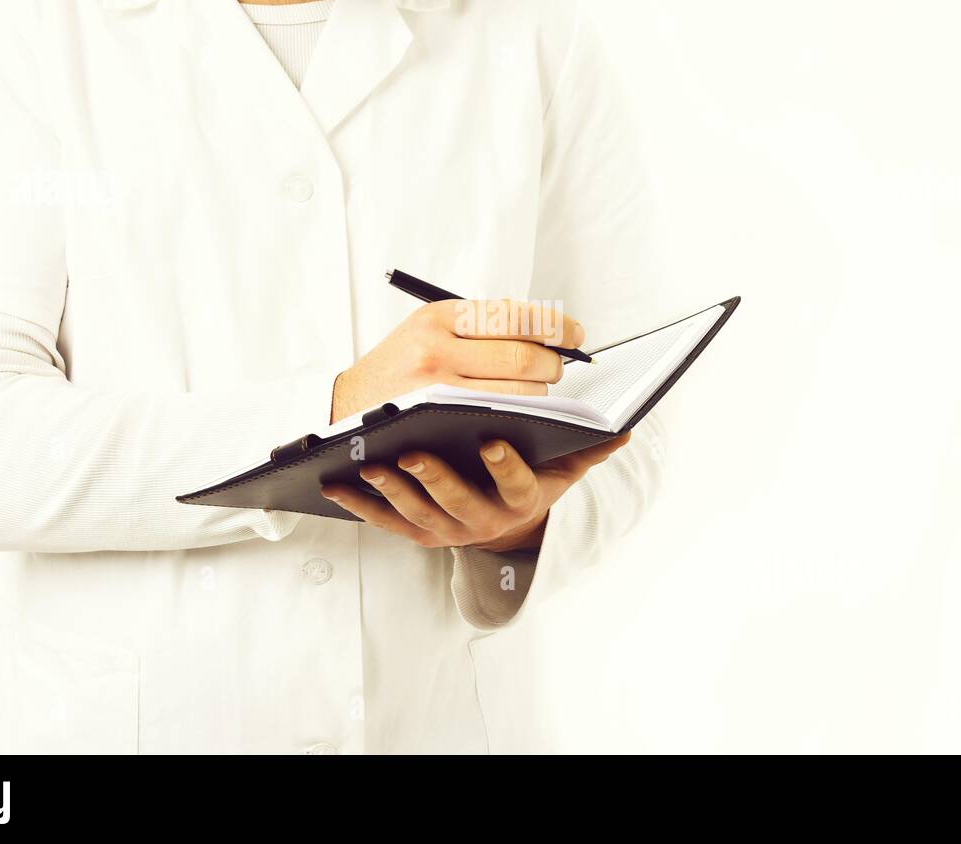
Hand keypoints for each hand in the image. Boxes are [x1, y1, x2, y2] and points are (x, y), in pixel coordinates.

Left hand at [321, 432, 630, 552]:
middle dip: (436, 479)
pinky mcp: (417, 532)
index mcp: (521, 499)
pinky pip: (385, 523)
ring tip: (373, 466)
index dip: (506, 467)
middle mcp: (484, 520)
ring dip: (394, 493)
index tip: (493, 439)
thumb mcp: (562, 470)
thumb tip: (623, 429)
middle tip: (414, 452)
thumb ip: (587, 448)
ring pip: (418, 514)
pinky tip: (337, 485)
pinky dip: (360, 506)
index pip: (518, 485)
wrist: (503, 521)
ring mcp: (448, 529)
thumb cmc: (528, 480)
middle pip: (460, 503)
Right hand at [331, 299, 584, 421]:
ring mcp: (438, 387)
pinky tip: (524, 410)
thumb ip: (480, 327)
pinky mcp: (440, 420)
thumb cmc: (400, 368)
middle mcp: (437, 347)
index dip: (555, 325)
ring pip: (518, 391)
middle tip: (557, 366)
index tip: (574, 333)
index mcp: (440, 316)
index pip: (515, 315)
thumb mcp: (430, 330)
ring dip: (540, 392)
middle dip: (553, 363)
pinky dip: (522, 413)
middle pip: (522, 355)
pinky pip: (500, 416)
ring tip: (536, 390)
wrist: (347, 407)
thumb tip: (546, 330)